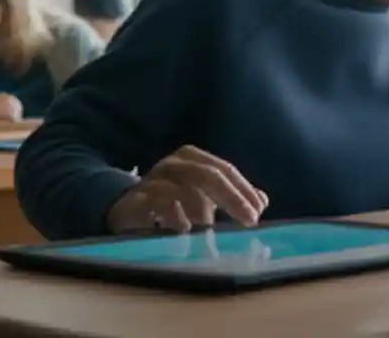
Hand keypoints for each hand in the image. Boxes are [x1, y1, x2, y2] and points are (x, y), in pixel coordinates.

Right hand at [107, 145, 268, 233]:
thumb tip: (262, 201)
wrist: (126, 209)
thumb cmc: (173, 201)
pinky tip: (182, 230)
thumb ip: (232, 198)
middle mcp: (171, 165)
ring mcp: (150, 182)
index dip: (243, 189)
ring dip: (199, 208)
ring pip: (179, 189)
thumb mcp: (205, 197)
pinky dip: (172, 218)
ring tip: (211, 226)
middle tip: (249, 220)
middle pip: (205, 175)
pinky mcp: (133, 202)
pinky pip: (154, 206)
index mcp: (191, 158)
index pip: (224, 169)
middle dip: (231, 197)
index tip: (259, 211)